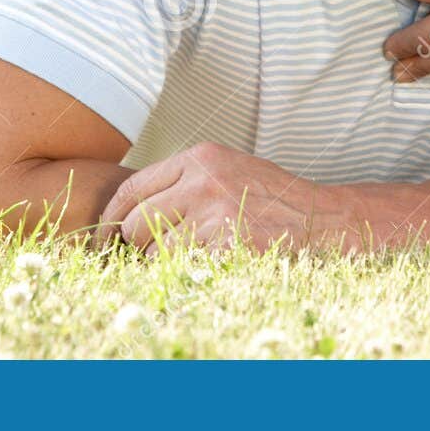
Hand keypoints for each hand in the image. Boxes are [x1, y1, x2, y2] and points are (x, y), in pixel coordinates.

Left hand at [94, 142, 356, 253]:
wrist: (325, 220)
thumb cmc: (271, 200)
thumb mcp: (227, 170)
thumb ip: (183, 181)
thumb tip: (126, 214)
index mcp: (200, 157)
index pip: (132, 188)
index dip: (111, 217)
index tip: (105, 236)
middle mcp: (204, 181)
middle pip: (136, 224)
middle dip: (138, 245)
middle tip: (155, 253)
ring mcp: (217, 214)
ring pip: (157, 252)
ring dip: (166, 263)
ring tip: (197, 254)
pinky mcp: (229, 246)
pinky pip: (185, 270)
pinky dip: (191, 273)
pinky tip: (216, 262)